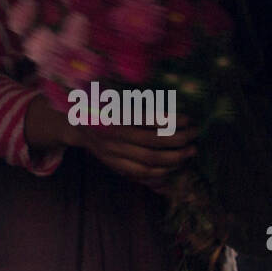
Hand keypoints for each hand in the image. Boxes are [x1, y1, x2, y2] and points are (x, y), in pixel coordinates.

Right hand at [25, 96, 197, 188]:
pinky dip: (159, 173)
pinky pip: (139, 174)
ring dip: (173, 159)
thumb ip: (138, 98)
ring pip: (148, 162)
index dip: (170, 121)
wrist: (77, 126)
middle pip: (151, 143)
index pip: (147, 120)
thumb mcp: (115, 96)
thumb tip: (171, 102)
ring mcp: (112, 154)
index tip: (188, 118)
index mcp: (113, 116)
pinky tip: (174, 168)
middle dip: (178, 141)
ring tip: (190, 152)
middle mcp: (112, 137)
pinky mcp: (113, 165)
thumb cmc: (103, 106)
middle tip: (195, 136)